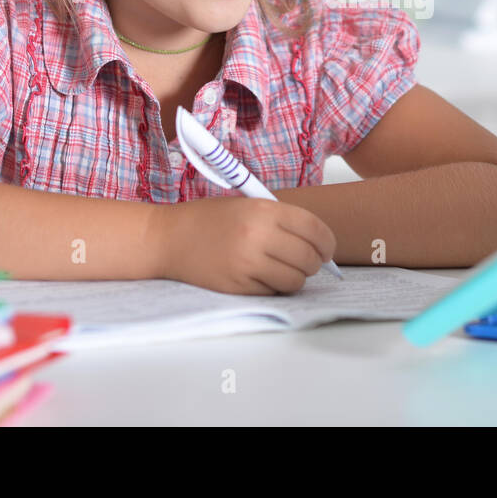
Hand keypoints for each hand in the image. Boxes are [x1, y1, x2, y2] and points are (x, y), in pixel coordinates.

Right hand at [157, 196, 336, 293]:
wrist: (168, 238)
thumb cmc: (209, 220)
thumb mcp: (247, 205)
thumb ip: (280, 220)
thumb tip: (317, 242)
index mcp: (264, 211)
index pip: (315, 230)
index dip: (327, 243)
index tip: (327, 250)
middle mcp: (258, 236)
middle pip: (309, 258)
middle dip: (314, 264)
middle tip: (306, 263)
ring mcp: (247, 264)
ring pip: (295, 280)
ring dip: (296, 279)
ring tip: (283, 270)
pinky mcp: (237, 286)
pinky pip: (273, 292)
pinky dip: (274, 288)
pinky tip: (262, 277)